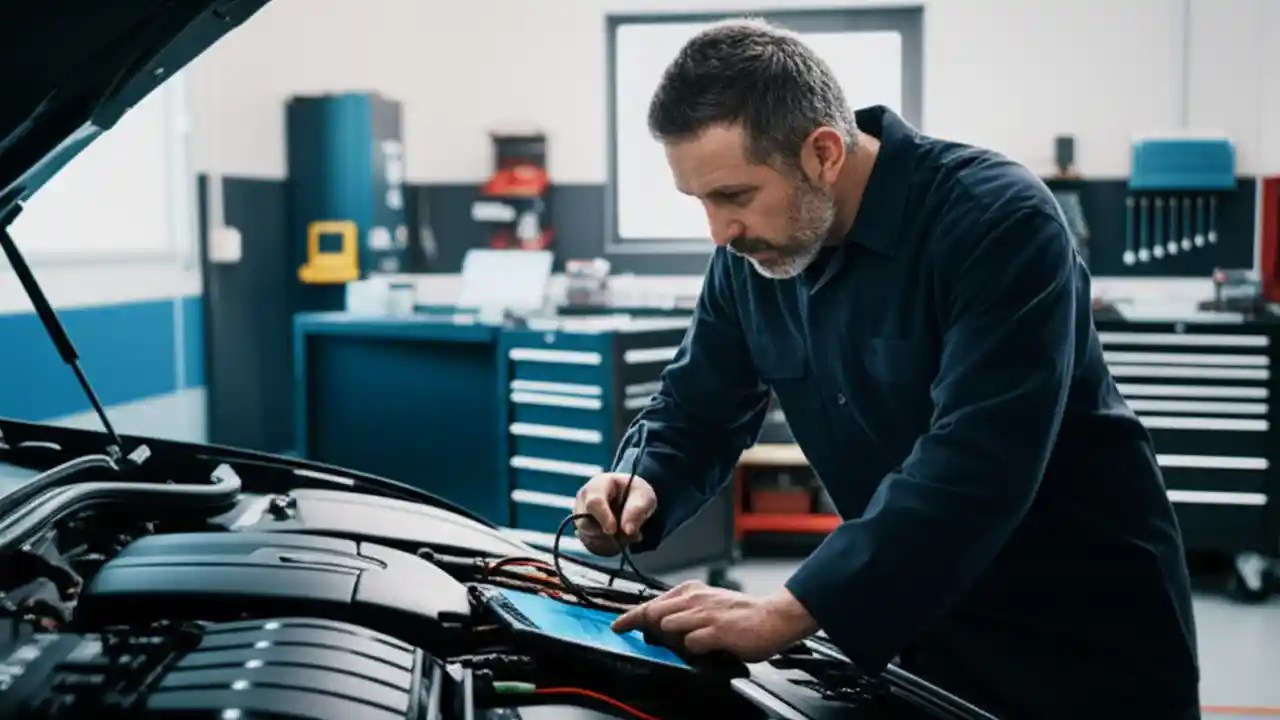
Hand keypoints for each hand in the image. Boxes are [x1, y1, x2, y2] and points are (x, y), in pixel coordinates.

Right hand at [572, 472, 656, 556]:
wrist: (631, 500)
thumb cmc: (636, 494)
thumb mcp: (644, 496)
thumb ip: (637, 510)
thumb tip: (627, 530)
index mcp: (598, 484)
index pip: (594, 502)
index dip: (603, 518)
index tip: (613, 530)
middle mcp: (583, 499)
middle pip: (585, 523)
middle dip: (607, 534)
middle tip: (630, 535)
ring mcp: (579, 515)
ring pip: (587, 537)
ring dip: (609, 542)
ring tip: (627, 535)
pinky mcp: (582, 530)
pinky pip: (590, 544)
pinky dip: (606, 546)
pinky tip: (618, 539)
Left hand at [611, 581, 818, 662]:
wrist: (774, 617)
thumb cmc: (742, 614)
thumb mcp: (709, 604)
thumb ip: (685, 611)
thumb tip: (662, 626)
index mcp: (691, 591)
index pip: (651, 603)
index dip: (631, 617)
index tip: (617, 626)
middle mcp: (694, 599)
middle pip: (653, 615)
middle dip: (652, 631)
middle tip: (663, 642)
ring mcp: (705, 614)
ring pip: (668, 627)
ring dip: (673, 641)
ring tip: (693, 644)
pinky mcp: (717, 631)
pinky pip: (691, 644)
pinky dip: (694, 650)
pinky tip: (707, 649)